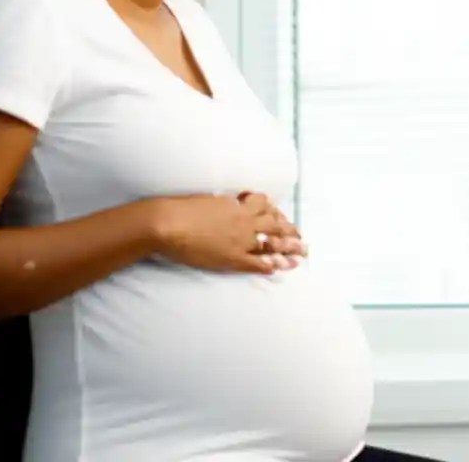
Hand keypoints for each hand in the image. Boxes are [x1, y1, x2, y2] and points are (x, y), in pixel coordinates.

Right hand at [148, 192, 303, 273]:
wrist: (167, 224)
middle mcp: (245, 222)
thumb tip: (229, 203)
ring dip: (289, 248)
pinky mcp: (232, 258)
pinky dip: (269, 265)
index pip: (263, 205)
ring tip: (301, 253)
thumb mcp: (208, 199)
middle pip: (274, 225)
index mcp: (238, 206)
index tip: (278, 214)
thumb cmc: (181, 208)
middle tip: (300, 235)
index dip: (272, 210)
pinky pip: (257, 263)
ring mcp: (241, 242)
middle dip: (289, 230)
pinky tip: (278, 268)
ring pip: (272, 244)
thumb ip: (224, 204)